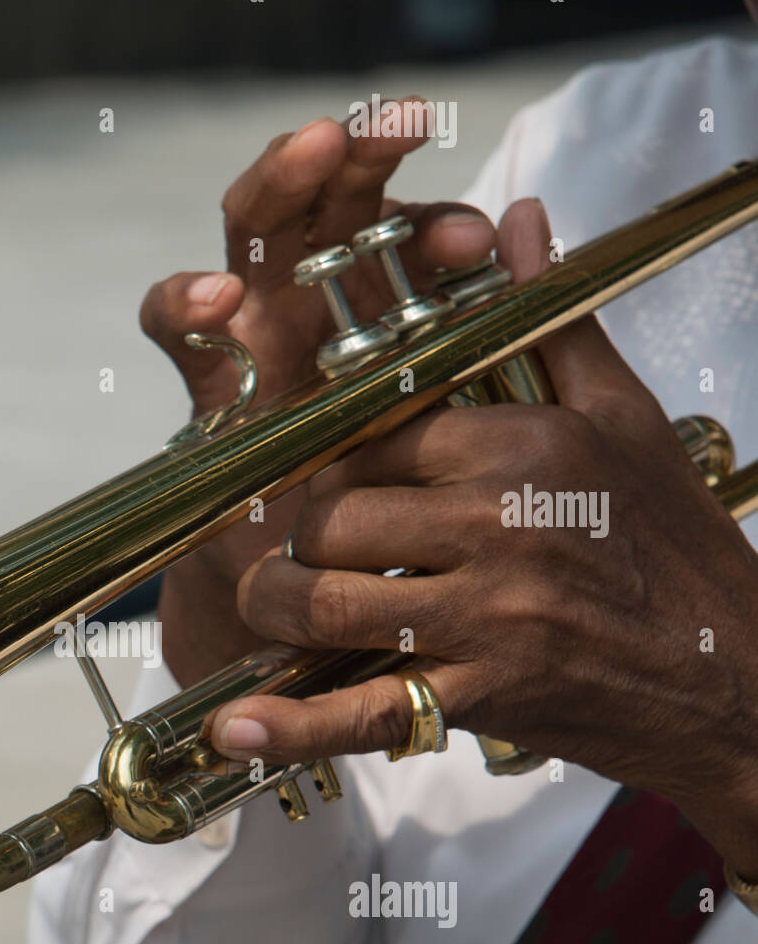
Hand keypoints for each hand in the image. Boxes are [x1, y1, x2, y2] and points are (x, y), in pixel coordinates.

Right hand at [140, 105, 496, 683]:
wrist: (314, 619)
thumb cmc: (396, 531)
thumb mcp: (458, 439)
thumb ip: (494, 337)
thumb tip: (530, 221)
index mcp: (389, 322)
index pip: (407, 236)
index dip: (436, 220)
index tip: (477, 246)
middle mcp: (322, 320)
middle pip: (330, 210)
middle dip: (358, 156)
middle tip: (398, 122)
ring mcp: (258, 347)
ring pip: (254, 235)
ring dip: (282, 183)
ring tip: (317, 148)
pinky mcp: (204, 394)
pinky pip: (175, 328)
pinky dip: (185, 303)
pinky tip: (218, 302)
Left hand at [209, 198, 757, 874]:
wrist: (737, 673)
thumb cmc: (672, 539)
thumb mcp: (623, 416)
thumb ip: (552, 318)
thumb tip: (517, 216)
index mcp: (525, 444)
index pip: (376, 434)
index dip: (334, 459)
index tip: (327, 478)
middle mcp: (501, 524)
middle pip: (336, 517)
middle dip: (301, 536)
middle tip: (304, 549)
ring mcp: (490, 616)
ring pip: (328, 602)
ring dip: (280, 609)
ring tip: (275, 606)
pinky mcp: (484, 697)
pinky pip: (367, 710)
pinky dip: (296, 726)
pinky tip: (236, 728)